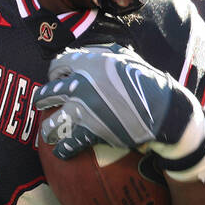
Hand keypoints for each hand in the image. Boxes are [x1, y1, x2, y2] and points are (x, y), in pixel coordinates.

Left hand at [34, 43, 204, 174]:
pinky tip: (62, 151)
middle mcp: (81, 84)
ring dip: (47, 130)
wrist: (164, 111)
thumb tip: (85, 53)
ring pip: (52, 122)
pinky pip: (68, 144)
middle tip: (41, 105)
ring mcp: (84, 108)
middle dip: (40, 100)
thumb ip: (103, 54)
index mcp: (89, 63)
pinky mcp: (91, 131)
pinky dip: (63, 150)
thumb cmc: (147, 82)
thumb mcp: (126, 58)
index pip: (58, 65)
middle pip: (47, 93)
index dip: (54, 73)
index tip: (55, 79)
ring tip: (47, 134)